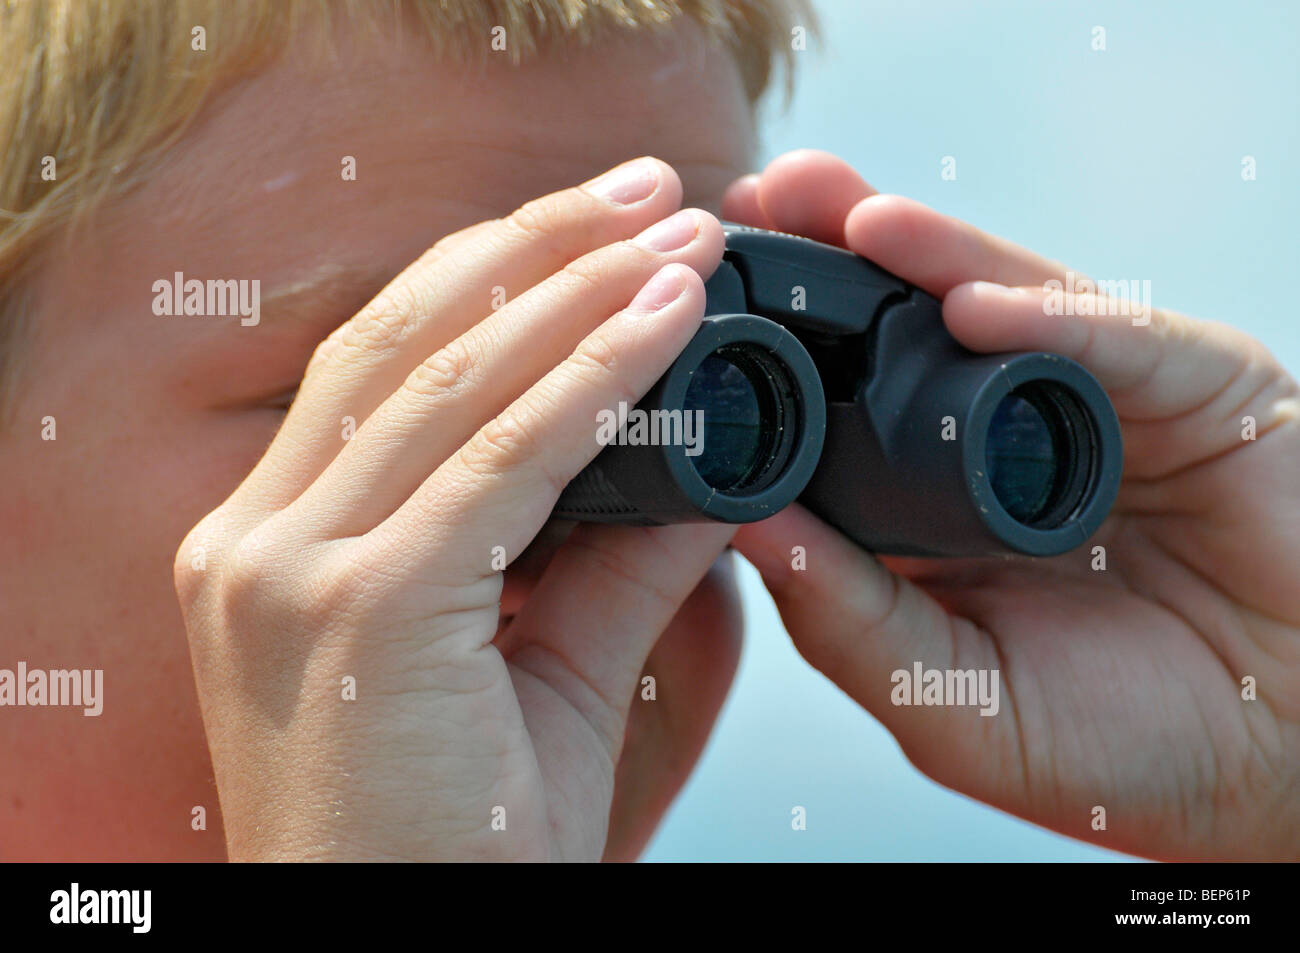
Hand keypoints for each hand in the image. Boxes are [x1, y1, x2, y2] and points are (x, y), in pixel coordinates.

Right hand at [174, 158, 740, 860]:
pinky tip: (665, 319)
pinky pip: (500, 457)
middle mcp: (256, 538)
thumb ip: (611, 556)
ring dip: (574, 288)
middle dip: (538, 246)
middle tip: (652, 189)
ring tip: (676, 231)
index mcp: (274, 542)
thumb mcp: (542, 671)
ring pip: (448, 378)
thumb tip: (700, 462)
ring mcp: (288, 567)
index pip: (385, 365)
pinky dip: (591, 377)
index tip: (602, 230)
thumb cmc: (465, 838)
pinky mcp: (357, 604)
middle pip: (407, 337)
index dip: (496, 279)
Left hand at [722, 150, 1299, 859]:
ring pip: (996, 305)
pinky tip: (968, 302)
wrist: (1292, 756)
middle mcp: (1000, 438)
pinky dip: (1041, 319)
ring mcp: (1092, 402)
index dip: (773, 361)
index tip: (691, 314)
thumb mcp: (952, 700)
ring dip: (918, 250)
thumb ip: (851, 619)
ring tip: (838, 208)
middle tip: (750, 203)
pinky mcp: (1189, 384)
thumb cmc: (1119, 747)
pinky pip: (1110, 341)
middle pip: (903, 332)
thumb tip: (745, 522)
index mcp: (933, 511)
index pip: (838, 413)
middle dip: (829, 266)